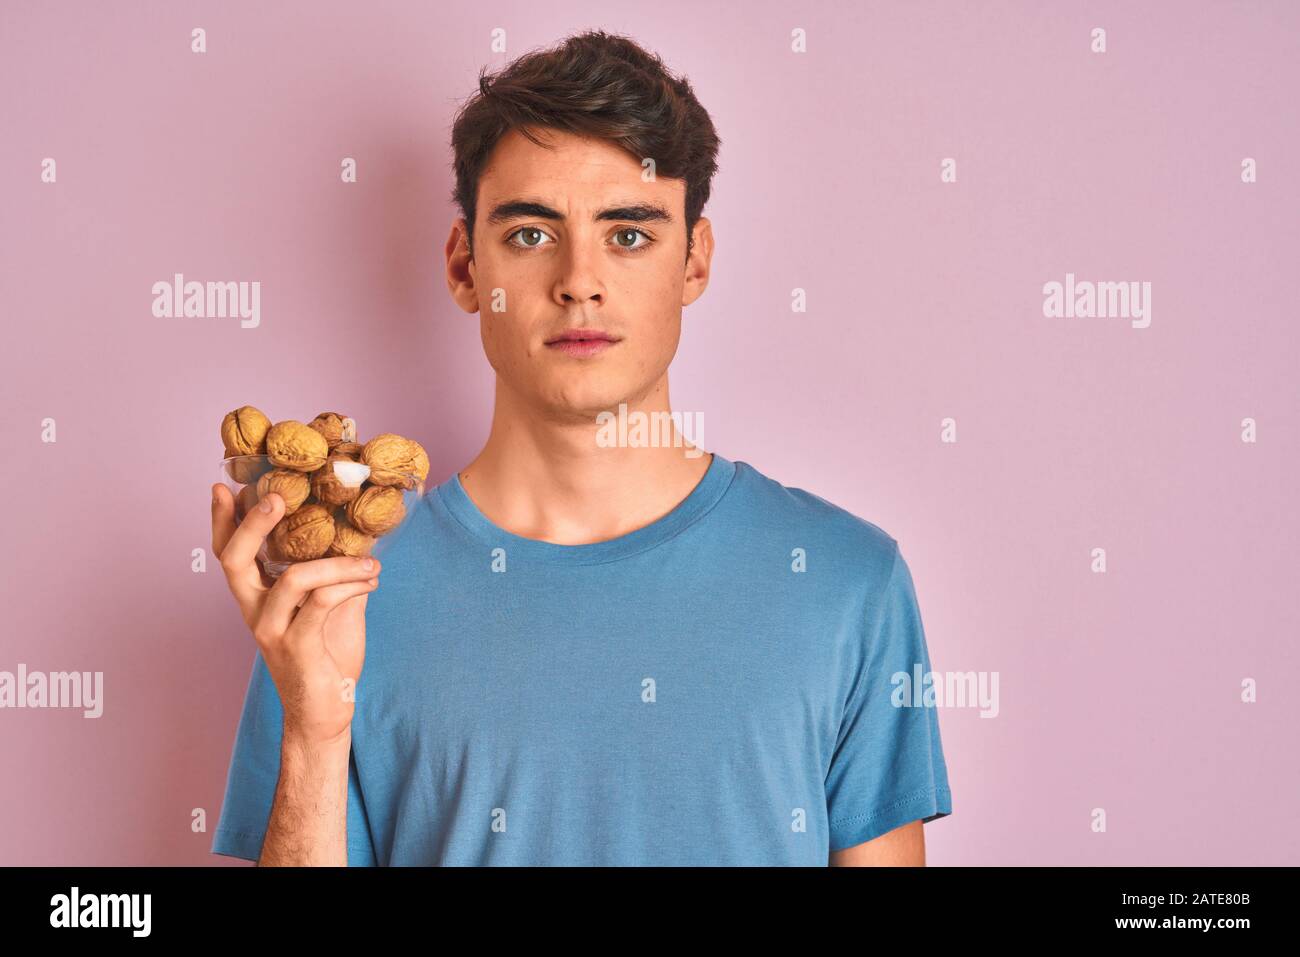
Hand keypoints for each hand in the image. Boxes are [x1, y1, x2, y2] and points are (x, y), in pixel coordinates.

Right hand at [211, 484, 378, 746]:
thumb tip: (359, 536)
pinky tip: (372, 581)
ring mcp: (272, 631)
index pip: (229, 555)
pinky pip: (322, 602)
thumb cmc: (326, 657)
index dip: (223, 521)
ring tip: (372, 562)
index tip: (224, 487)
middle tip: (277, 496)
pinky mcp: (297, 648)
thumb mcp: (331, 608)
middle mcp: (255, 612)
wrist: (325, 713)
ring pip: (294, 578)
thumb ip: (334, 575)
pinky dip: (351, 584)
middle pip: (234, 560)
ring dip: (340, 563)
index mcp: (257, 599)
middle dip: (253, 523)